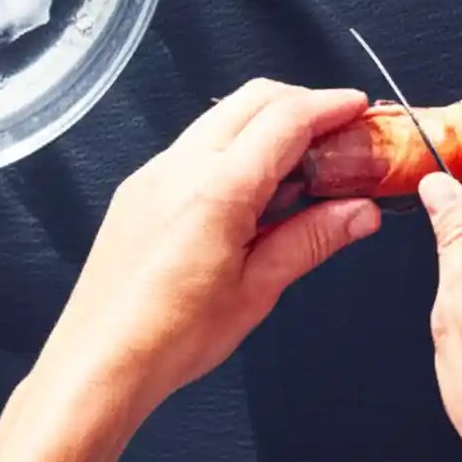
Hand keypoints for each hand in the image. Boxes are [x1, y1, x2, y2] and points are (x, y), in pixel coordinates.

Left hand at [34, 78, 381, 404]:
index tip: (359, 109)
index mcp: (217, 188)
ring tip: (303, 163)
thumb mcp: (258, 289)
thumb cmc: (173, 336)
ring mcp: (154, 174)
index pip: (284, 119)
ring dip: (266, 122)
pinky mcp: (139, 190)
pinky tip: (254, 188)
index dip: (329, 106)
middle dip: (301, 102)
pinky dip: (234, 146)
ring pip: (221, 117)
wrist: (100, 361)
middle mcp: (180, 166)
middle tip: (339, 131)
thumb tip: (361, 212)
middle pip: (252, 99)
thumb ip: (311, 239)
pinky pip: (195, 146)